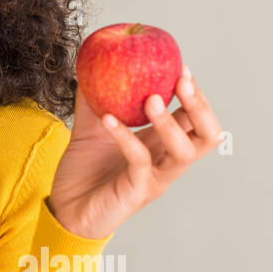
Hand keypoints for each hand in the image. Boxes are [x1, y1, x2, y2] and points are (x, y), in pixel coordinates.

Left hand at [46, 65, 221, 239]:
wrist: (66, 208)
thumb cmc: (85, 170)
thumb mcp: (91, 127)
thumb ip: (95, 99)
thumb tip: (92, 64)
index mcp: (162, 144)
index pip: (194, 118)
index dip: (193, 93)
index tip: (180, 66)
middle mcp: (166, 161)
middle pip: (206, 136)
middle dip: (200, 106)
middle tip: (182, 80)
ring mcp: (155, 178)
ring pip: (183, 152)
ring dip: (170, 123)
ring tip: (149, 99)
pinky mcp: (136, 192)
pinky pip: (140, 161)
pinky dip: (125, 137)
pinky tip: (107, 119)